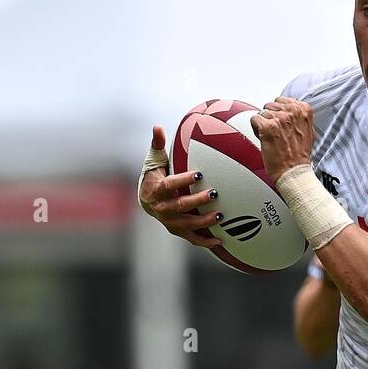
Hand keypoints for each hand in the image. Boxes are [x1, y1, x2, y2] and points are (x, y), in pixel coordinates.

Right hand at [138, 125, 224, 248]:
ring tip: (220, 215)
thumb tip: (158, 127)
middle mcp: (162, 209)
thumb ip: (158, 145)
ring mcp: (170, 222)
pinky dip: (206, 242)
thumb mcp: (154, 160)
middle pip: (180, 206)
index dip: (183, 180)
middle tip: (214, 194)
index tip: (199, 174)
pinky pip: (193, 239)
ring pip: (188, 224)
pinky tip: (221, 241)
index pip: (170, 185)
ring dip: (204, 221)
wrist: (147, 200)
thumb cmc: (154, 176)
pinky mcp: (178, 231)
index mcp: (157, 190)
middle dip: (197, 202)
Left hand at [250, 96, 313, 184]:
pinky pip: (254, 119)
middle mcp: (292, 111)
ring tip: (272, 137)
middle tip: (276, 132)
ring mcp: (279, 118)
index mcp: (303, 110)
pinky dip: (256, 129)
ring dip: (264, 124)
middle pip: (272, 105)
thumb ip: (300, 118)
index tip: (281, 123)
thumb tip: (291, 111)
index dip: (280, 113)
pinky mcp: (267, 126)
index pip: (283, 100)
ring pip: (263, 113)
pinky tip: (264, 138)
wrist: (293, 171)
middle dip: (271, 117)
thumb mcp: (308, 131)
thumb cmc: (299, 157)